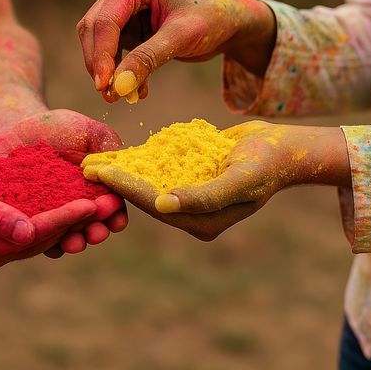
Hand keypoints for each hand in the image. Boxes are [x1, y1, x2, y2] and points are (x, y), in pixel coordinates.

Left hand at [0, 109, 128, 256]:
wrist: (16, 125)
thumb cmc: (57, 127)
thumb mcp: (88, 131)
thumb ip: (109, 147)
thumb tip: (123, 170)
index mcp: (96, 188)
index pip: (111, 207)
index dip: (116, 216)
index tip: (116, 220)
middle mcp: (77, 205)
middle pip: (92, 226)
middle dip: (97, 233)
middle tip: (96, 233)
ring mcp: (54, 213)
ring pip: (66, 235)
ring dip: (74, 242)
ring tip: (74, 243)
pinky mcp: (29, 217)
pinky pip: (37, 236)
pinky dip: (44, 243)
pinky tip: (47, 243)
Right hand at [0, 140, 96, 271]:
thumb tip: (24, 235)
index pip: (32, 236)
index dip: (62, 220)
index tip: (88, 205)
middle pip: (47, 235)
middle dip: (79, 218)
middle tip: (111, 202)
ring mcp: (4, 235)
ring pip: (50, 226)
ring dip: (78, 213)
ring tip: (108, 199)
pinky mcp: (10, 218)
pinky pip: (42, 213)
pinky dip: (64, 203)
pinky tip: (88, 190)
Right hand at [76, 0, 275, 102]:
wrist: (228, 22)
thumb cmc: (211, 19)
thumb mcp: (182, 37)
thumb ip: (149, 58)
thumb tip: (117, 87)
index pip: (106, 20)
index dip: (100, 54)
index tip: (104, 85)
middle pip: (94, 30)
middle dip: (100, 64)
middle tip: (110, 96)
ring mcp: (123, 11)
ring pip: (99, 44)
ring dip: (108, 72)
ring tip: (126, 98)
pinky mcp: (127, 30)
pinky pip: (113, 54)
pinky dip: (121, 74)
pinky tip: (138, 92)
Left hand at [84, 122, 348, 240]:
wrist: (284, 146)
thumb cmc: (267, 164)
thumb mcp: (239, 180)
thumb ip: (204, 196)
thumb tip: (163, 206)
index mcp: (202, 223)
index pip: (156, 205)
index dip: (127, 189)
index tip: (101, 174)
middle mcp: (192, 214)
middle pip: (146, 197)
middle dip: (117, 183)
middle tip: (85, 168)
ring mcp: (190, 197)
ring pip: (148, 184)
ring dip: (123, 173)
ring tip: (93, 160)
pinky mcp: (188, 179)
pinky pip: (158, 171)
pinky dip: (139, 162)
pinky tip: (116, 152)